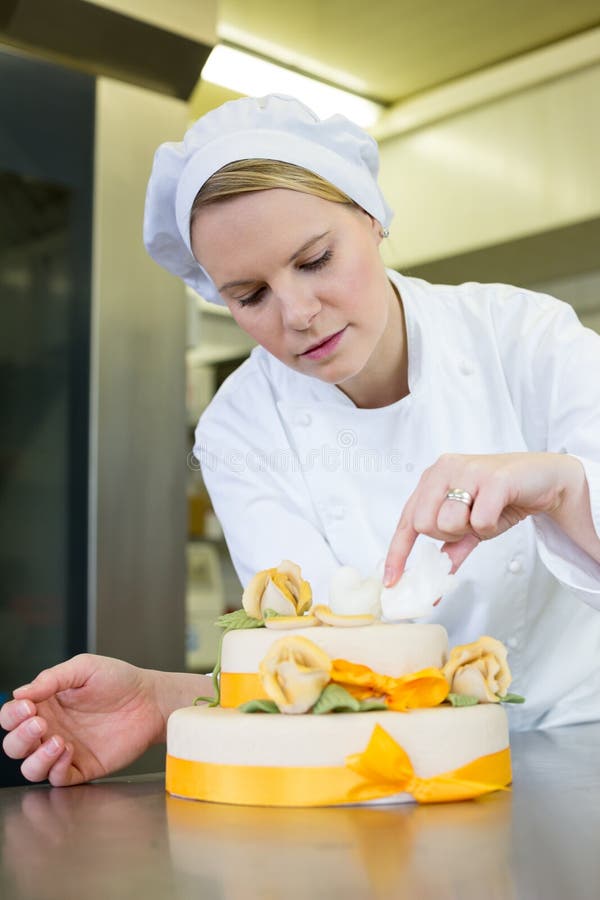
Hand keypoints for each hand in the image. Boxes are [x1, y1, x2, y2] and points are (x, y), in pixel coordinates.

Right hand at [1, 654, 164, 785]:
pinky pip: (58, 778)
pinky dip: (57, 769)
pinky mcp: (82, 767)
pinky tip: (70, 750)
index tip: (27, 706)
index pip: (11, 716)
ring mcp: (65, 750)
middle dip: (20, 737)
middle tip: (40, 723)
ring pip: (31, 768)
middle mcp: (51, 729)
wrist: (150, 700)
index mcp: (46, 704)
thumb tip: (19, 693)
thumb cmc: (119, 680)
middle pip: (14, 746)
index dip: (12, 715)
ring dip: (36, 758)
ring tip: (58, 740)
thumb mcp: (84, 668)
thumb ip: (51, 678)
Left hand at [384, 452, 586, 585]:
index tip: (392, 580)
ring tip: (485, 515)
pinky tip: (499, 511)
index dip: (398, 552)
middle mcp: (444, 468)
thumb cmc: (502, 499)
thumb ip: (450, 548)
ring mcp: (467, 470)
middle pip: (424, 524)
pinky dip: (489, 527)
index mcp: (433, 477)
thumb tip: (433, 585)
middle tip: (470, 525)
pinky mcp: (492, 478)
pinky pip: (478, 521)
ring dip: (470, 530)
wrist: (544, 480)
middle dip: (448, 535)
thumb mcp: (470, 525)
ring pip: (448, 523)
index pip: (407, 520)